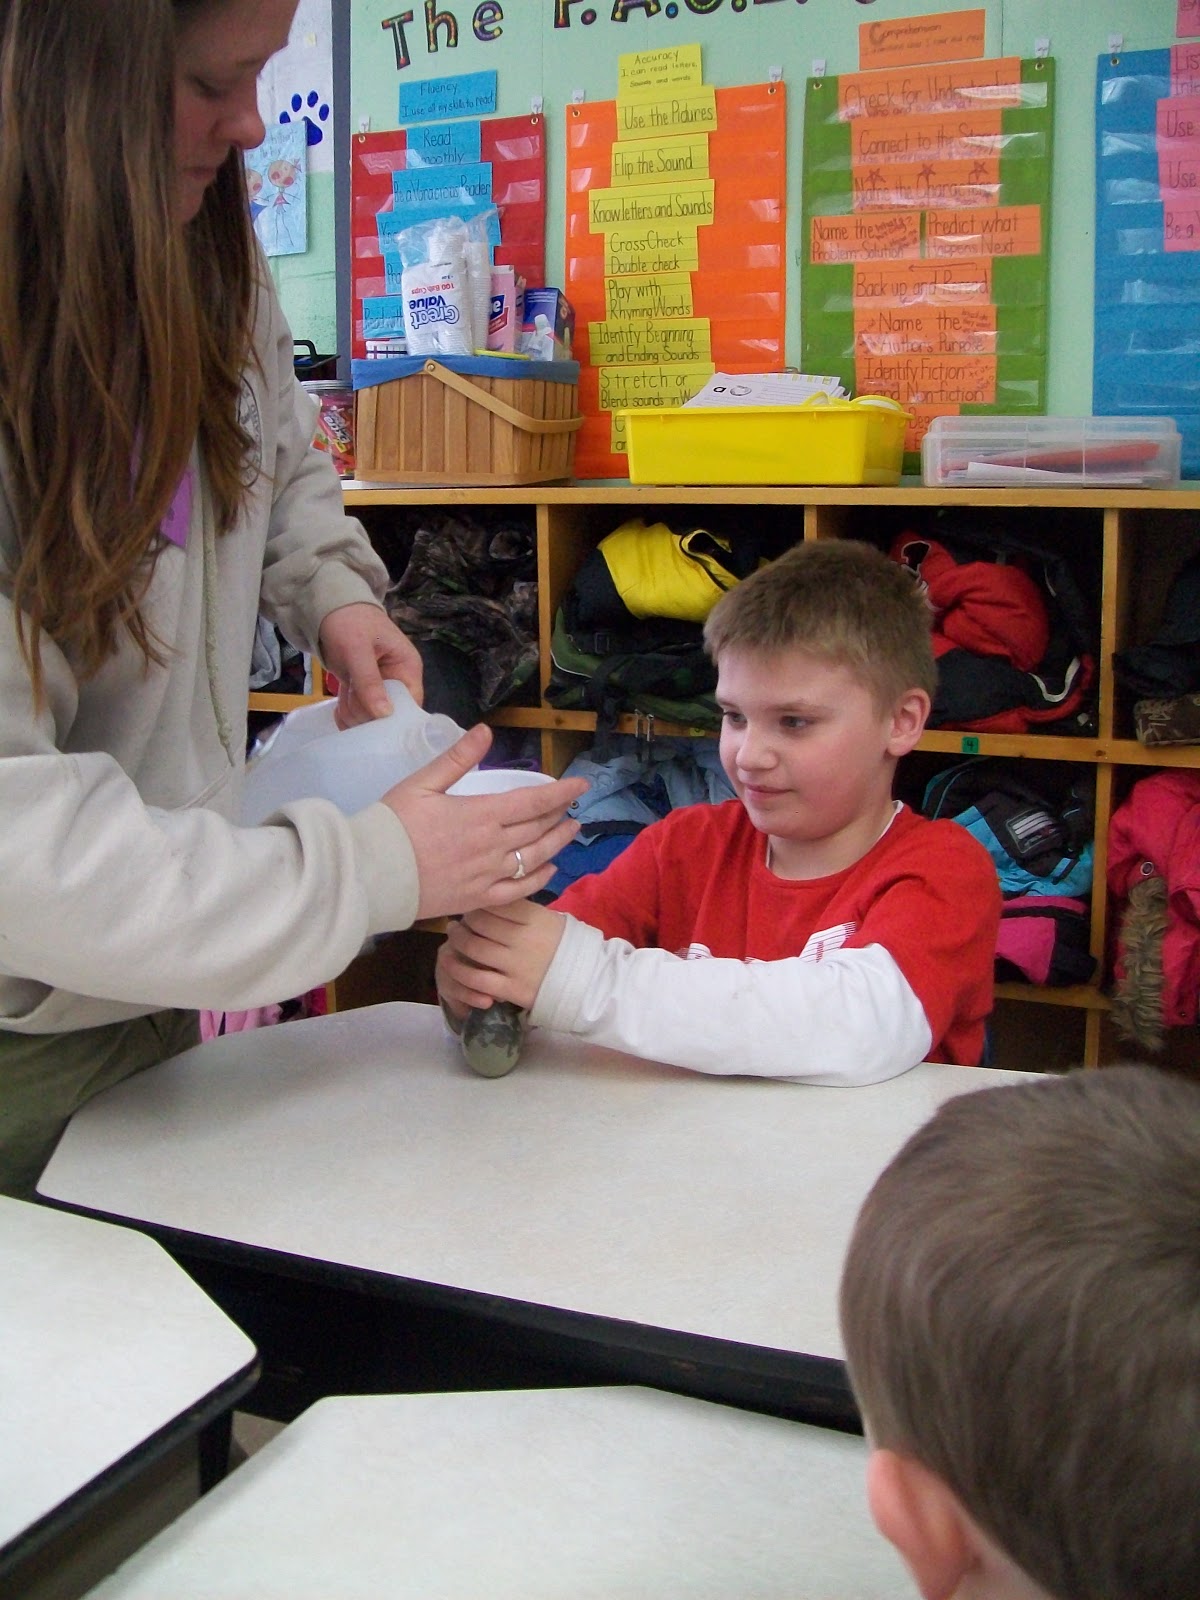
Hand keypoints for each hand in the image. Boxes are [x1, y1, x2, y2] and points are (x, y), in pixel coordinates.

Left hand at [318, 603, 423, 725]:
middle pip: (388, 716)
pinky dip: (345, 713)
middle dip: (366, 712)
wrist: (328, 609)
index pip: (411, 704)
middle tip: (351, 694)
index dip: (395, 717)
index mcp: (407, 668)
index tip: (373, 718)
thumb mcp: (357, 649)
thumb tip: (385, 714)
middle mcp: (398, 682)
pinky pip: (357, 715)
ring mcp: (379, 689)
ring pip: (370, 718)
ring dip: (352, 712)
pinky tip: (339, 702)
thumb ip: (369, 681)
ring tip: (344, 691)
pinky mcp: (362, 693)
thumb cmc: (349, 622)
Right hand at [381, 724, 586, 920]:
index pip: (533, 801)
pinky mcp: (479, 898)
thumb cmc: (392, 824)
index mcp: (480, 814)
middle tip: (574, 807)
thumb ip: (457, 758)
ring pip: (535, 858)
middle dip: (560, 815)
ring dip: (557, 843)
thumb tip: (485, 731)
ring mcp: (488, 875)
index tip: (581, 785)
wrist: (372, 873)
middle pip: (538, 828)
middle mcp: (492, 845)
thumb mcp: (422, 783)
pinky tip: (549, 870)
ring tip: (571, 831)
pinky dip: (539, 879)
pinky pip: (519, 890)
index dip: (561, 793)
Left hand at [437, 900, 566, 1016]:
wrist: (587, 983)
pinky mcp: (512, 988)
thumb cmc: (566, 947)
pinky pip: (477, 978)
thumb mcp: (551, 920)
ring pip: (474, 948)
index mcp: (535, 918)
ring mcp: (517, 964)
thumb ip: (524, 910)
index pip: (496, 904)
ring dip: (458, 942)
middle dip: (464, 921)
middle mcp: (524, 938)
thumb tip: (495, 897)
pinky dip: (462, 971)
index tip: (474, 908)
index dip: (480, 904)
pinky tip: (455, 965)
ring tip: (454, 938)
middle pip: (480, 922)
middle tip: (458, 922)